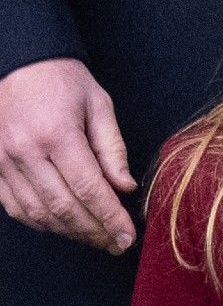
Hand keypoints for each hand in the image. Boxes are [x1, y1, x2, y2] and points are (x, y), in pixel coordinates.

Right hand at [0, 58, 136, 252]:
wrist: (18, 62)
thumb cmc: (63, 80)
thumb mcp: (99, 105)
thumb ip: (112, 148)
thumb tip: (124, 187)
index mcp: (57, 135)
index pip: (89, 189)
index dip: (110, 218)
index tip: (127, 236)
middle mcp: (25, 153)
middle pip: (63, 207)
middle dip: (93, 231)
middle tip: (116, 244)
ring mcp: (3, 162)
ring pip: (37, 213)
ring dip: (68, 232)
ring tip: (95, 238)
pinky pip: (14, 207)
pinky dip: (39, 223)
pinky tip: (62, 226)